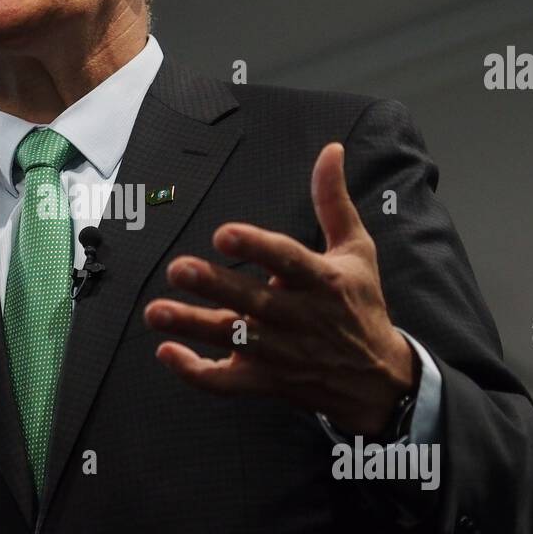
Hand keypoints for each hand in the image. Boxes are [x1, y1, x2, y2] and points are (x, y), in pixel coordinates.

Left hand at [143, 142, 416, 436]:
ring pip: (231, 339)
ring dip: (192, 326)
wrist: (377, 379)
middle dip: (214, 286)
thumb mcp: (357, 250)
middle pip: (252, 301)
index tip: (224, 232)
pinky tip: (166, 352)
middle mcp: (300, 317)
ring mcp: (280, 353)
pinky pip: (227, 383)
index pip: (288, 260)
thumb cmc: (360, 305)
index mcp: (322, 281)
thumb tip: (331, 150)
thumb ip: (333, 201)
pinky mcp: (265, 380)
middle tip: (178, 269)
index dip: (256, 247)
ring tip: (155, 312)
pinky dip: (195, 373)